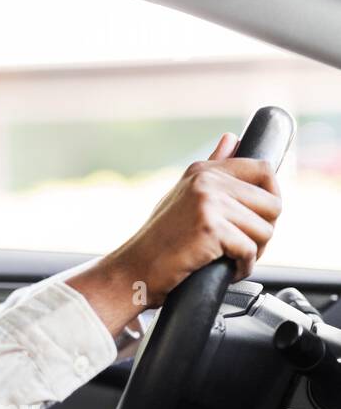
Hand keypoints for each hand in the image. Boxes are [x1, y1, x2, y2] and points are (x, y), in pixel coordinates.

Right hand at [67, 132, 281, 335]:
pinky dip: (241, 267)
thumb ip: (213, 167)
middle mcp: (206, 180)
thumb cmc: (160, 239)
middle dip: (263, 231)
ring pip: (265, 231)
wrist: (135, 269)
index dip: (270, 198)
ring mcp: (207, 202)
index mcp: (203, 170)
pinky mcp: (210, 228)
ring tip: (227, 257)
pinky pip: (249, 251)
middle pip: (273, 205)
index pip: (263, 169)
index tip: (256, 218)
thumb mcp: (184, 195)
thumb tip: (232, 138)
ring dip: (252, 252)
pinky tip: (223, 269)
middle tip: (238, 245)